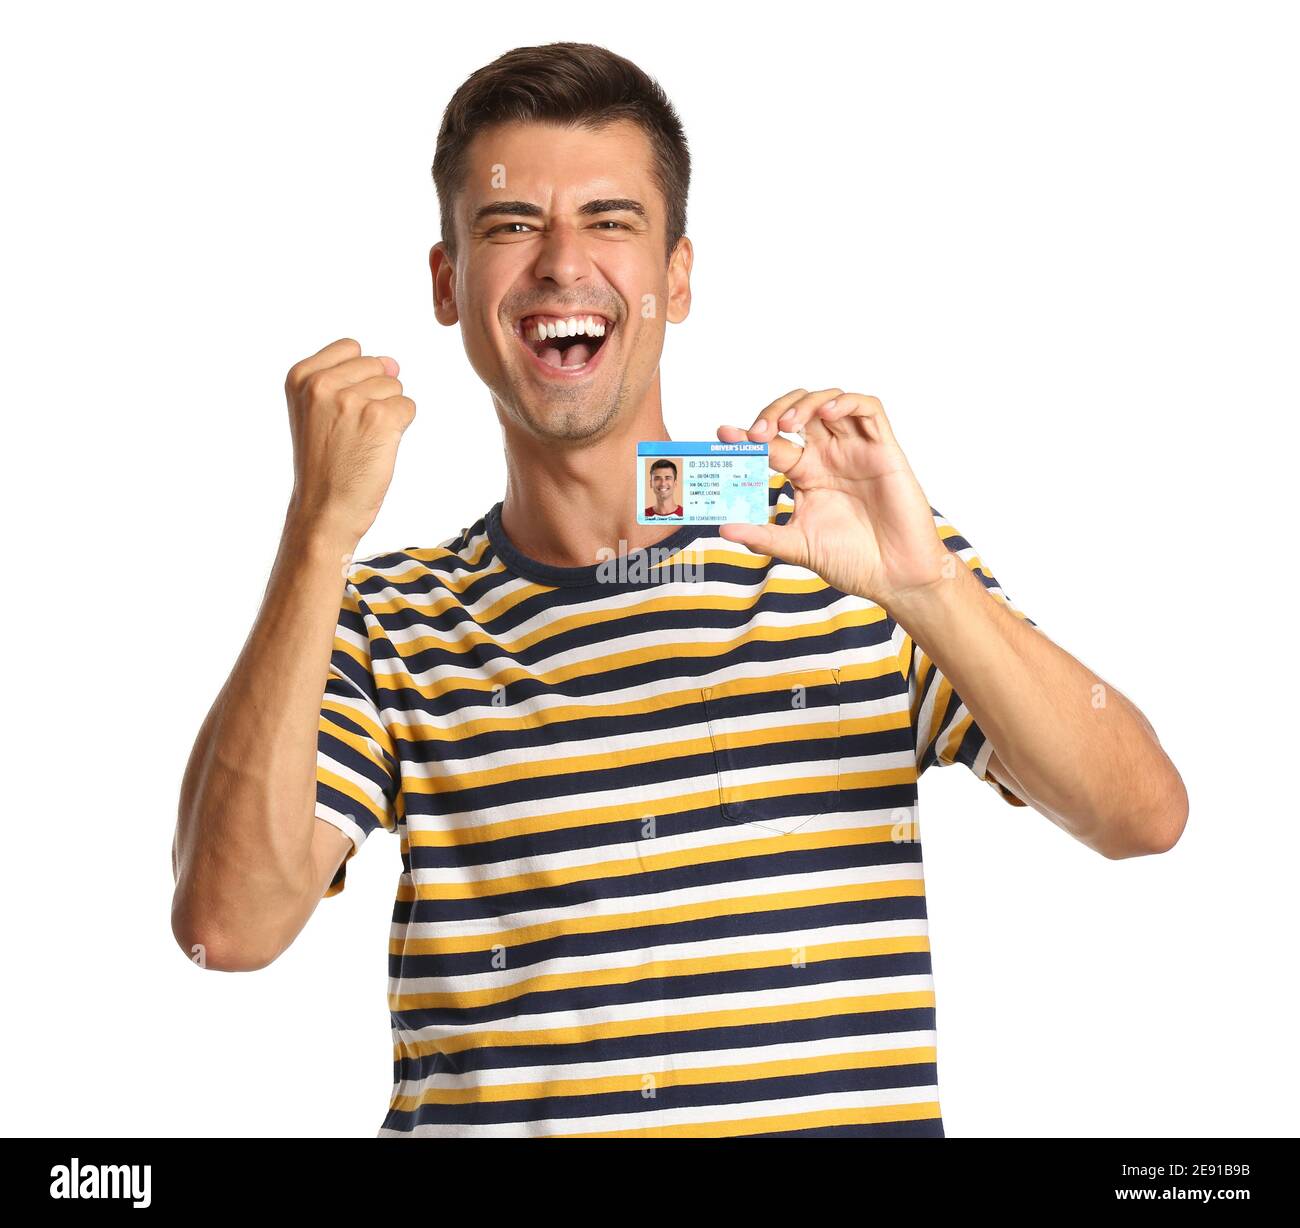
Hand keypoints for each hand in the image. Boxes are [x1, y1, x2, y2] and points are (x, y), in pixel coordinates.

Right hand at [283, 338, 415, 546]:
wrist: (324, 509)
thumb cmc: (324, 463)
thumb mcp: (314, 411)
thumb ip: (347, 377)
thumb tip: (392, 362)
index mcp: (300, 376)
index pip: (351, 348)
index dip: (357, 379)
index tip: (340, 412)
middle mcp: (322, 383)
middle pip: (376, 367)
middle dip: (374, 396)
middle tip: (351, 432)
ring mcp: (350, 400)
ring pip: (395, 387)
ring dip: (387, 414)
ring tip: (362, 441)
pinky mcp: (379, 418)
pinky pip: (408, 407)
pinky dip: (400, 428)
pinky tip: (377, 447)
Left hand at [716, 388, 951, 607]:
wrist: (894, 577)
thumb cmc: (852, 561)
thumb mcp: (797, 547)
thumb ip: (761, 536)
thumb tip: (723, 528)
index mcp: (807, 474)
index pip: (773, 444)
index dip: (747, 435)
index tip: (723, 434)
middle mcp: (829, 456)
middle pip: (797, 412)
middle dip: (773, 413)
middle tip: (757, 433)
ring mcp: (855, 450)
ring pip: (828, 402)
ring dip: (804, 404)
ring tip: (786, 426)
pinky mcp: (884, 450)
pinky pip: (869, 409)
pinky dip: (846, 402)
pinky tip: (826, 414)